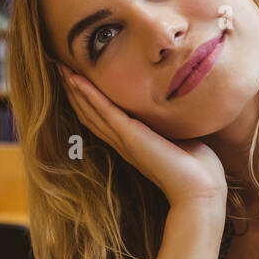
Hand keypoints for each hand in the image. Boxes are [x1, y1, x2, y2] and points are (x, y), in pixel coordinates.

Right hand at [56, 62, 227, 207]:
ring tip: (60, 69)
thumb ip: (172, 128)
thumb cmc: (197, 169)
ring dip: (75, 89)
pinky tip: (76, 80)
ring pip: (91, 110)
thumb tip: (180, 113)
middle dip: (73, 91)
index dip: (87, 99)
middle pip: (89, 113)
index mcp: (133, 144)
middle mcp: (123, 142)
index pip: (103, 118)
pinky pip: (105, 111)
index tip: (76, 79)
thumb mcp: (181, 141)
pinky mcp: (131, 136)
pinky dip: (89, 95)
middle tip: (58, 68)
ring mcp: (125, 140)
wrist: (200, 189)